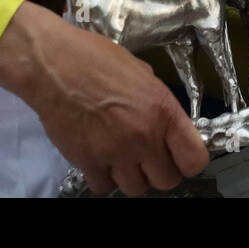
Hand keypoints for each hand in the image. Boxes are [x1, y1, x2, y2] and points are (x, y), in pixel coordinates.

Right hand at [0, 1, 208, 194]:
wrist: (53, 65)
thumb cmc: (96, 58)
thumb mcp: (141, 72)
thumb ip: (157, 102)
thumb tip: (164, 123)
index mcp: (162, 109)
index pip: (195, 159)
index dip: (188, 161)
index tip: (179, 156)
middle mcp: (143, 136)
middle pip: (167, 181)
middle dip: (159, 170)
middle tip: (147, 155)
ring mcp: (115, 153)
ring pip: (136, 189)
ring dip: (130, 175)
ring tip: (120, 154)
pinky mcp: (87, 163)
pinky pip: (104, 187)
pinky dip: (103, 177)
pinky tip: (99, 157)